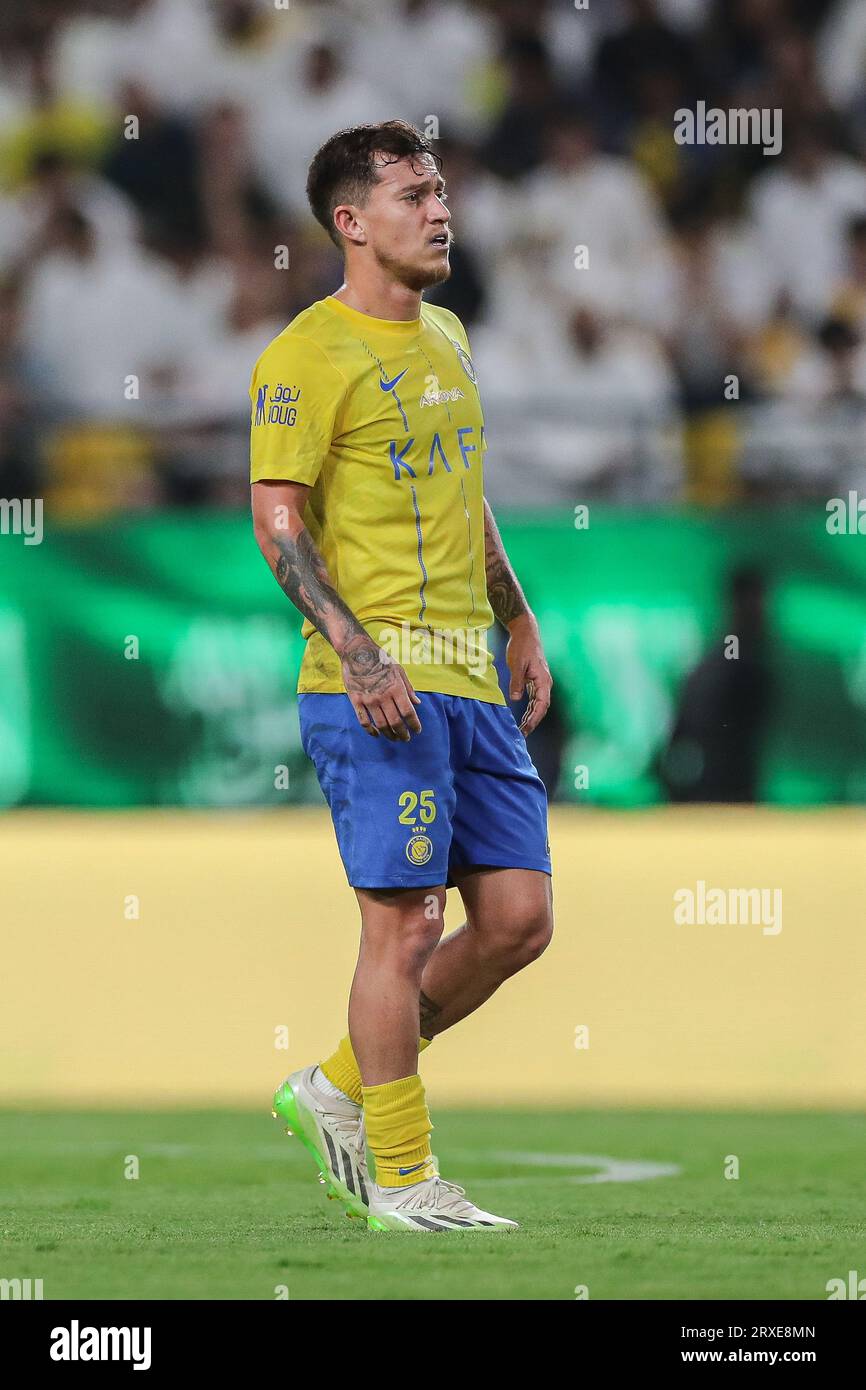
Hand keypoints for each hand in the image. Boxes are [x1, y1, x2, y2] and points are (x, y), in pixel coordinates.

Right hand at [341, 639, 421, 740]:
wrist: (357, 651)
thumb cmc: (380, 659)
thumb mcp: (399, 670)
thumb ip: (408, 688)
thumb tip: (417, 703)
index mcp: (396, 688)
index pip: (408, 712)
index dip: (414, 724)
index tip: (417, 730)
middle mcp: (383, 696)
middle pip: (395, 722)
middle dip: (403, 733)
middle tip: (406, 738)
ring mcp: (369, 700)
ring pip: (381, 725)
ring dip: (389, 735)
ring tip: (394, 738)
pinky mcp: (356, 701)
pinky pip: (364, 721)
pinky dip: (370, 731)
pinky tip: (376, 734)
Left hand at [506, 614, 551, 735]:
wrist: (525, 632)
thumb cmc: (521, 646)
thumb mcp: (516, 664)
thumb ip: (517, 681)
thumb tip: (515, 699)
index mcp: (543, 680)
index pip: (541, 704)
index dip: (534, 718)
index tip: (527, 729)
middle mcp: (545, 683)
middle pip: (542, 707)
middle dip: (533, 721)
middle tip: (523, 734)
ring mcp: (541, 682)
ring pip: (538, 705)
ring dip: (531, 717)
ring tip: (522, 729)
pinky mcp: (535, 680)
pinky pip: (534, 699)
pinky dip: (529, 709)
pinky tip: (523, 717)